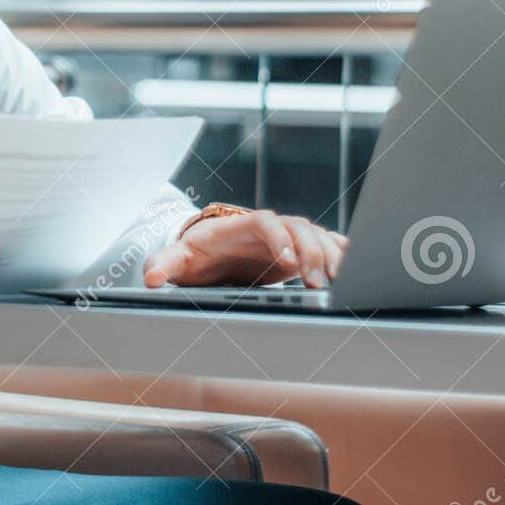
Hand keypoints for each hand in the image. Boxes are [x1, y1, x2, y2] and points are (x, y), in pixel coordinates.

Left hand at [142, 210, 347, 288]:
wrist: (210, 249)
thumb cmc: (194, 254)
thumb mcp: (176, 259)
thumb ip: (163, 265)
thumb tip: (150, 277)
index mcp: (238, 226)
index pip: (264, 222)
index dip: (277, 238)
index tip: (287, 261)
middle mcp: (267, 227)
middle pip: (297, 227)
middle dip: (311, 252)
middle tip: (316, 283)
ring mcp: (284, 236)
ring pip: (316, 235)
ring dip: (330, 255)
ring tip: (339, 280)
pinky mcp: (298, 249)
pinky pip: (325, 244)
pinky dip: (340, 253)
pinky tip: (354, 268)